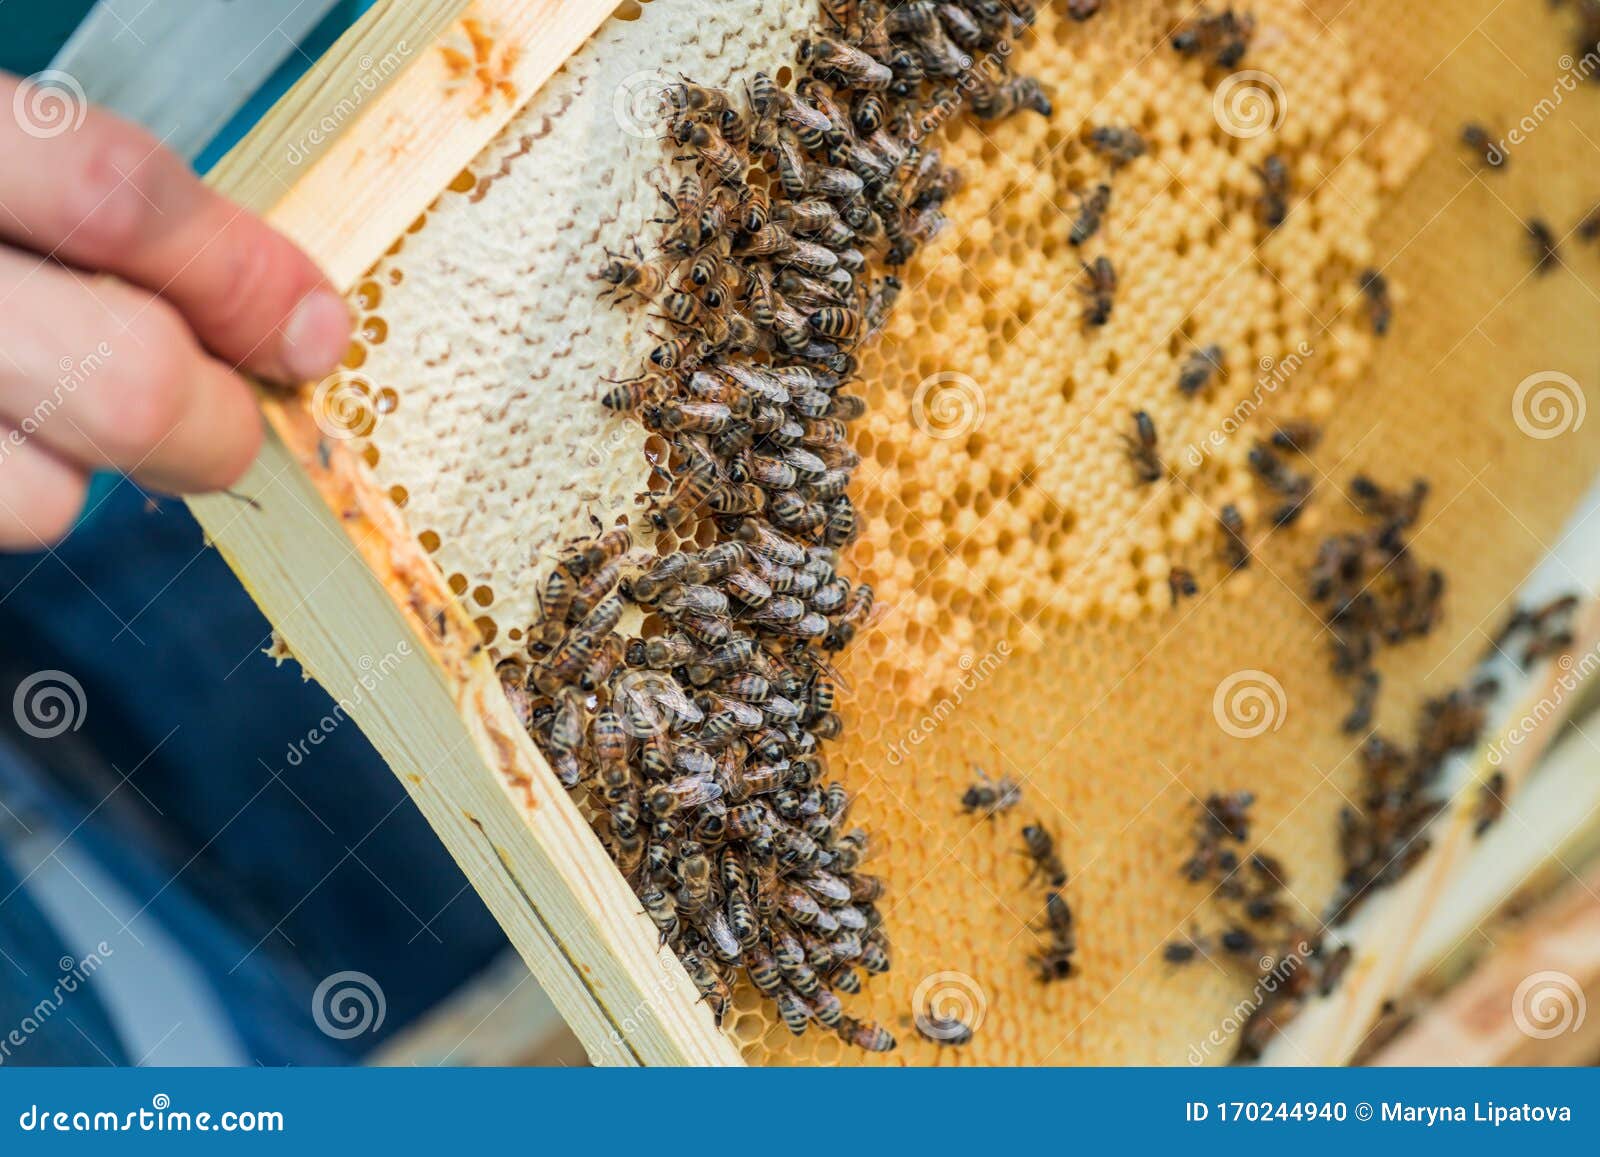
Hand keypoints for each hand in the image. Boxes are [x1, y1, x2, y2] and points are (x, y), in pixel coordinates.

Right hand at [0, 72, 352, 547]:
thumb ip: (101, 209)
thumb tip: (288, 314)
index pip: (122, 198)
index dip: (244, 276)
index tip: (309, 327)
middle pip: (129, 381)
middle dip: (217, 421)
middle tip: (228, 415)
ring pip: (49, 496)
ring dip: (85, 470)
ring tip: (45, 411)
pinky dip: (7, 493)